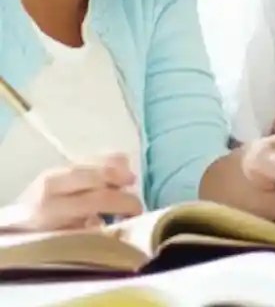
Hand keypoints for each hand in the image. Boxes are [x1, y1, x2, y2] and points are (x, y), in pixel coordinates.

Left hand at [0, 154, 142, 230]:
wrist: (11, 227)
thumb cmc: (41, 239)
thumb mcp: (63, 241)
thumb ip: (90, 232)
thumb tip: (118, 225)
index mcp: (53, 207)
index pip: (98, 197)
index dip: (124, 203)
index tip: (138, 213)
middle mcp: (53, 184)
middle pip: (99, 175)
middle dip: (124, 184)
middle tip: (136, 196)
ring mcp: (55, 171)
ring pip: (95, 161)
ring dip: (118, 169)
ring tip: (131, 181)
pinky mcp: (59, 165)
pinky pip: (90, 157)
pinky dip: (109, 161)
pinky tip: (120, 169)